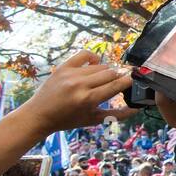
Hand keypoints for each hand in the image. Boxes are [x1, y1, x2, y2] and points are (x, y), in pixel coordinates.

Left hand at [16, 50, 134, 134]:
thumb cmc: (68, 120)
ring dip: (106, 72)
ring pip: (100, 66)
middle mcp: (80, 84)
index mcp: (89, 99)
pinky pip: (85, 55)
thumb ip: (118, 115)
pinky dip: (93, 58)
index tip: (133, 82)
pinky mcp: (63, 67)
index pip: (117, 84)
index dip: (128, 82)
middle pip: (111, 73)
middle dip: (117, 77)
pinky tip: (95, 65)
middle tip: (117, 83)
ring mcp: (71, 74)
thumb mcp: (94, 120)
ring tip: (102, 80)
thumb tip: (137, 109)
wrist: (39, 115)